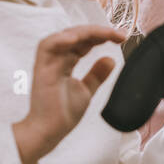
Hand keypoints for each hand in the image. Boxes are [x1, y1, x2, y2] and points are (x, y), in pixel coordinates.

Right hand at [12, 24, 127, 163]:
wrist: (50, 132)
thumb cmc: (62, 113)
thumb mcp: (86, 91)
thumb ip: (97, 75)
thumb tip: (111, 59)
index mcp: (66, 62)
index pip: (84, 42)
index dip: (101, 36)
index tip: (121, 37)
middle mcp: (56, 59)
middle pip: (76, 35)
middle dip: (98, 31)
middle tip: (119, 34)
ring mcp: (48, 63)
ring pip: (63, 37)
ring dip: (83, 32)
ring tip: (103, 33)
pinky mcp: (42, 70)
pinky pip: (47, 47)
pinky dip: (60, 40)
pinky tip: (76, 38)